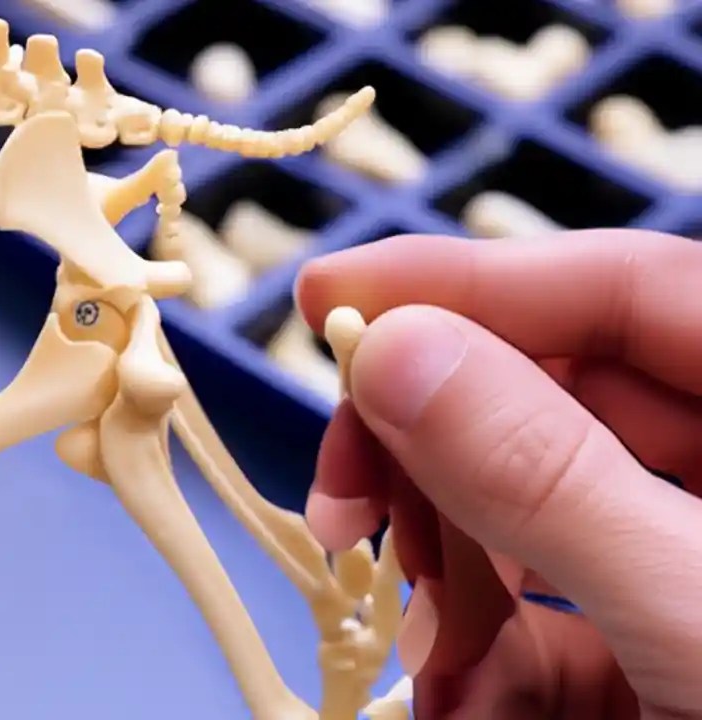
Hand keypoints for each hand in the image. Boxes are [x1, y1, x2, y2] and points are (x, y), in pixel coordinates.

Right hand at [295, 230, 701, 718]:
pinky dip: (484, 648)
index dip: (470, 279)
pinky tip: (458, 693)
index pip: (626, 290)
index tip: (334, 293)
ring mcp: (693, 563)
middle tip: (340, 494)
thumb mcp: (696, 617)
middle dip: (432, 447)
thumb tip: (397, 350)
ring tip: (412, 637)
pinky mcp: (656, 642)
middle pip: (556, 393)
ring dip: (449, 566)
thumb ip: (550, 479)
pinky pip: (545, 607)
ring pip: (531, 503)